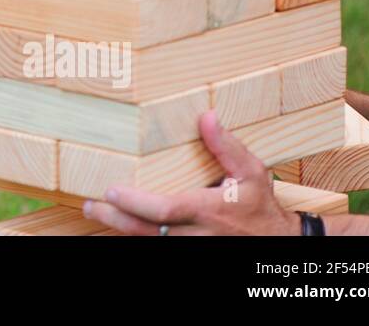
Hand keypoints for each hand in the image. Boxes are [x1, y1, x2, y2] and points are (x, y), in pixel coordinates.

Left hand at [81, 110, 300, 235]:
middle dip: (116, 220)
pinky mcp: (192, 251)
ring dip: (121, 228)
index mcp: (208, 211)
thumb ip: (227, 146)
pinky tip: (119, 223)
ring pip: (150, 242)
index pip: (165, 210)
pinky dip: (137, 234)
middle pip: (148, 232)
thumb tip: (207, 117)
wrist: (278, 241)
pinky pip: (159, 245)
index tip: (111, 190)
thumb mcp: (252, 172)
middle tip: (91, 206)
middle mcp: (197, 234)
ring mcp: (193, 247)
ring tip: (96, 212)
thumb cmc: (260, 206)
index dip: (136, 203)